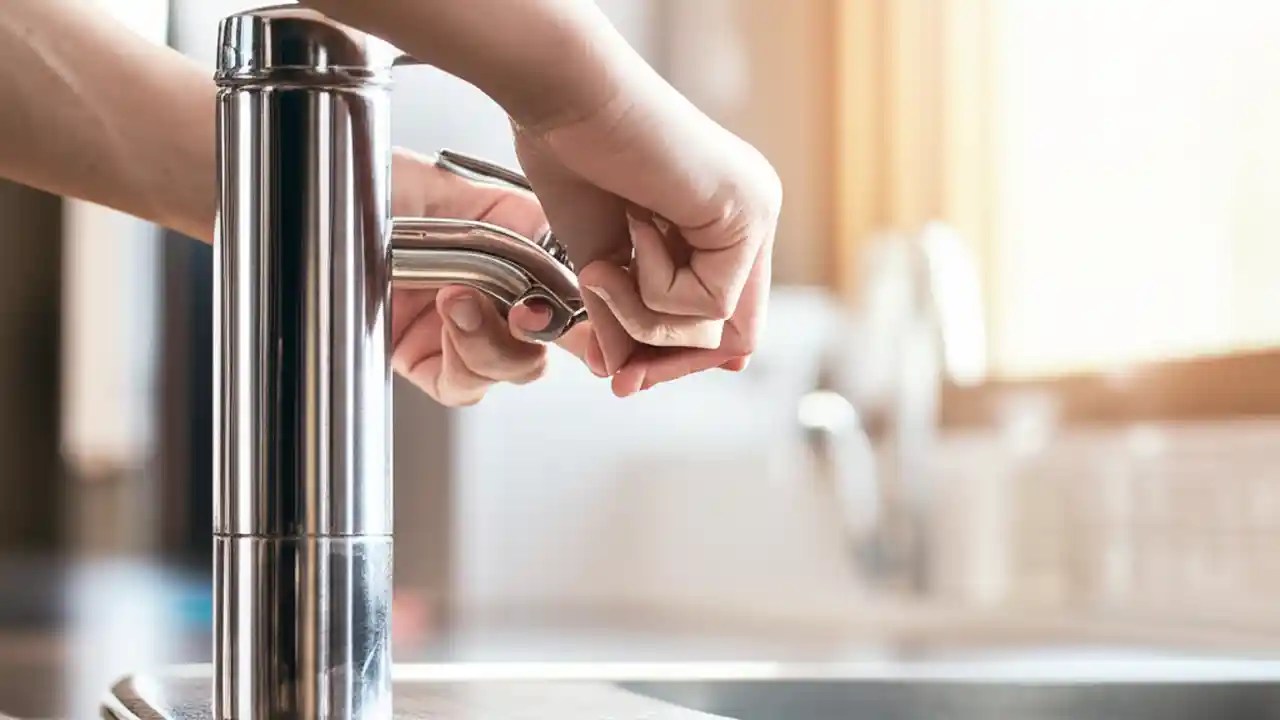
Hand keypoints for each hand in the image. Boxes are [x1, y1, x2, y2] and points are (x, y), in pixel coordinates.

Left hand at [388, 149, 589, 405]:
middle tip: (530, 311)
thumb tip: (563, 235)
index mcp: (504, 255)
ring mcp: (454, 334)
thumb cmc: (363, 184)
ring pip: (511, 369)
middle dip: (547, 333)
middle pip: (546, 343)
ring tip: (461, 298)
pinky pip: (461, 386)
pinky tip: (449, 317)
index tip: (602, 321)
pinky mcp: (419, 362)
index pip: (564, 295)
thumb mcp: (449, 185)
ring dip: (495, 340)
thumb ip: (511, 215)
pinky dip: (466, 358)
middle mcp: (486, 298)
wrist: (310, 202)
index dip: (592, 318)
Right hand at [513, 73, 781, 396]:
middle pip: (734, 332)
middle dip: (668, 360)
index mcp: (721, 216)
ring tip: (603, 268)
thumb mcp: (599, 258)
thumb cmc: (570, 151)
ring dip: (642, 314)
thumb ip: (621, 315)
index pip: (722, 317)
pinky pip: (706, 302)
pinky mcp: (746, 209)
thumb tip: (620, 373)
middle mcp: (751, 211)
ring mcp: (755, 208)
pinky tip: (629, 233)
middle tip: (622, 375)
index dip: (676, 355)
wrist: (560, 95)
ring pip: (717, 325)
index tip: (628, 377)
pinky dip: (651, 286)